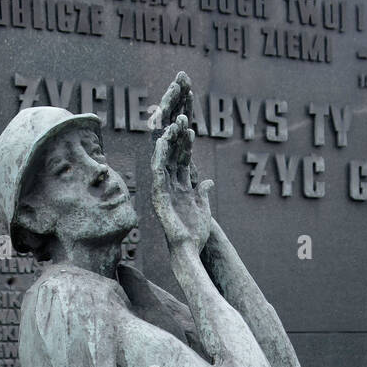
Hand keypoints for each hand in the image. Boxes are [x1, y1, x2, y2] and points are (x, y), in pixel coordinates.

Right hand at [151, 114, 213, 252]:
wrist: (188, 250)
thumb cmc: (194, 233)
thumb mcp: (203, 208)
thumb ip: (203, 192)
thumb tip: (208, 181)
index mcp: (179, 187)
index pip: (182, 160)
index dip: (186, 144)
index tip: (192, 127)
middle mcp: (169, 186)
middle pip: (172, 155)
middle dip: (177, 136)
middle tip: (182, 117)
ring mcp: (162, 189)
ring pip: (164, 158)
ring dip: (170, 140)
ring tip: (177, 122)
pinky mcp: (158, 195)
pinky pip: (158, 170)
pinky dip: (161, 154)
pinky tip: (166, 139)